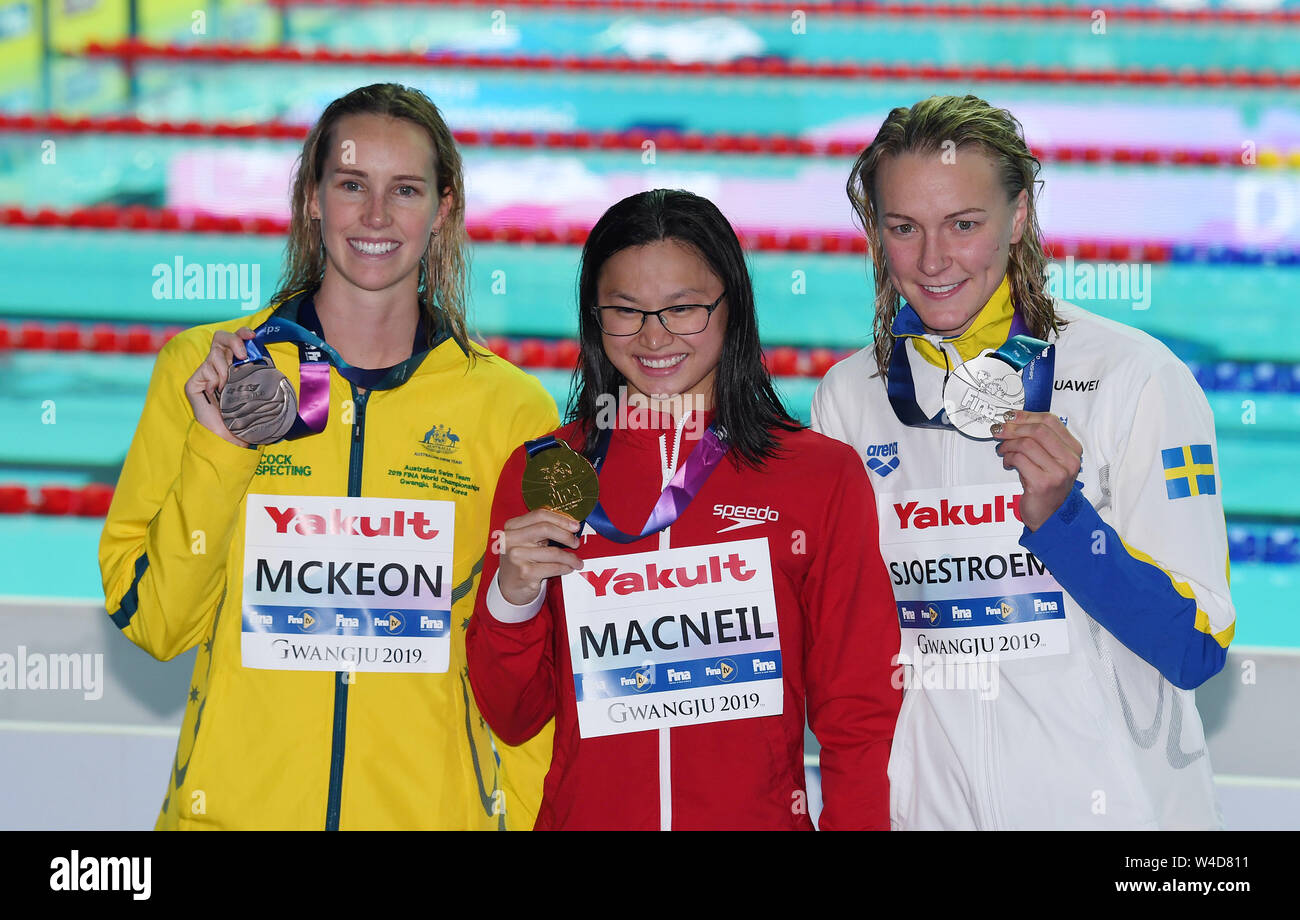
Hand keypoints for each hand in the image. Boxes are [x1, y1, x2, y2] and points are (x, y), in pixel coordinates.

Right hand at [184, 327, 256, 447]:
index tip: (252, 336)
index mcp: (233, 365)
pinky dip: (215, 378)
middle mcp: (218, 365)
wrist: (226, 436)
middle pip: (221, 338)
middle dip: (234, 340)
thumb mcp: (254, 393)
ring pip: (215, 354)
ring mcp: (206, 372)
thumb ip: (258, 377)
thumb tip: (272, 366)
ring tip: (229, 384)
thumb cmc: (242, 416)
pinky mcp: (195, 381)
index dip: (242, 334)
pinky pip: (206, 370)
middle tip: (242, 354)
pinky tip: (218, 390)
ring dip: (225, 367)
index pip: (235, 341)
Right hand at [497, 509, 583, 604]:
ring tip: (576, 561)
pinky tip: (568, 568)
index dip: (560, 519)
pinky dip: (565, 568)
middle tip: (576, 543)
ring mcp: (516, 556)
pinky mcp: (525, 572)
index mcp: (511, 526)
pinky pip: (554, 567)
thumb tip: (570, 525)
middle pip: (545, 528)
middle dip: (566, 536)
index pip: (539, 515)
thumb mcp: (525, 541)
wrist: (510, 587)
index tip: (574, 526)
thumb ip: (541, 531)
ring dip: (570, 557)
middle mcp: (510, 539)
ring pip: (553, 552)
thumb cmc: (521, 561)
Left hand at [991, 410, 1081, 530]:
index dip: (1026, 416)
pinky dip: (1008, 458)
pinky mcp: (1043, 483)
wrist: (1050, 517)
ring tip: (1002, 450)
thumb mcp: (1050, 461)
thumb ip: (1039, 442)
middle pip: (1038, 430)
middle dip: (1013, 428)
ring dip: (1008, 444)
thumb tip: (1014, 422)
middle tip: (998, 430)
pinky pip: (1019, 460)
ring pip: (1026, 444)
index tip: (1010, 417)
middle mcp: (1069, 460)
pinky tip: (1007, 462)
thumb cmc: (1047, 487)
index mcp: (1073, 449)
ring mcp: (1058, 472)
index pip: (1051, 421)